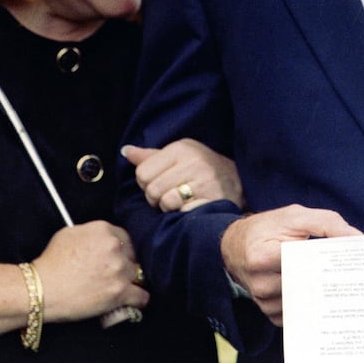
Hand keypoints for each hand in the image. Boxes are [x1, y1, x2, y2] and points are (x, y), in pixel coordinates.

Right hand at [33, 221, 148, 322]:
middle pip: (133, 256)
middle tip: (114, 274)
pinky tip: (132, 300)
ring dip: (131, 282)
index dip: (121, 249)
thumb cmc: (51, 263)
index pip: (125, 237)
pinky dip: (138, 299)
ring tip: (121, 288)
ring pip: (138, 275)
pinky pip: (142, 296)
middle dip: (126, 264)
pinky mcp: (120, 293)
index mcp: (103, 230)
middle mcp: (114, 247)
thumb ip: (89, 232)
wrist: (43, 289)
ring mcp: (119, 270)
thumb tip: (99, 239)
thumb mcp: (67, 234)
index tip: (116, 258)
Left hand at [122, 139, 244, 210]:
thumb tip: (125, 151)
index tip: (158, 184)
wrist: (238, 181)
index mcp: (181, 148)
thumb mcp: (178, 155)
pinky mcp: (212, 200)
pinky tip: (190, 208)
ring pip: (165, 202)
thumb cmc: (201, 168)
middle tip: (168, 196)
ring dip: (169, 207)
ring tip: (179, 202)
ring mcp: (204, 181)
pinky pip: (182, 213)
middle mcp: (193, 161)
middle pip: (152, 189)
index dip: (146, 184)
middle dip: (155, 198)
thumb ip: (151, 156)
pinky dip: (182, 214)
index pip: (142, 172)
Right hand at [220, 205, 359, 325]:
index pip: (304, 265)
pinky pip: (299, 313)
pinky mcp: (270, 313)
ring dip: (322, 294)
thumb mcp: (294, 216)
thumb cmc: (267, 229)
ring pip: (306, 303)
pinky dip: (311, 304)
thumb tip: (357, 239)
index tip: (354, 264)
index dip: (329, 263)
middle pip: (307, 288)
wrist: (235, 246)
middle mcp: (260, 284)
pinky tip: (321, 294)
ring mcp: (264, 302)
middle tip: (356, 277)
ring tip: (338, 283)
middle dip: (330, 281)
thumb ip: (326, 223)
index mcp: (262, 256)